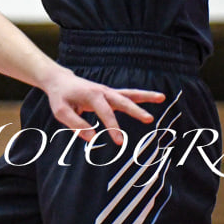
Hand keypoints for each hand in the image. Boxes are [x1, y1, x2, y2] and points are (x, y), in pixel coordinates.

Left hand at [39, 66, 161, 146]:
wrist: (61, 81)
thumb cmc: (60, 97)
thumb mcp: (61, 111)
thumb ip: (75, 124)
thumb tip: (92, 138)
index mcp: (91, 95)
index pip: (106, 113)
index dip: (113, 128)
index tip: (119, 142)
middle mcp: (103, 91)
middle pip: (123, 100)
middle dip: (136, 110)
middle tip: (149, 119)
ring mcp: (108, 92)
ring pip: (130, 93)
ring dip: (146, 96)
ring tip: (162, 97)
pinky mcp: (110, 95)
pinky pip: (128, 96)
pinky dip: (141, 97)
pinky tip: (155, 98)